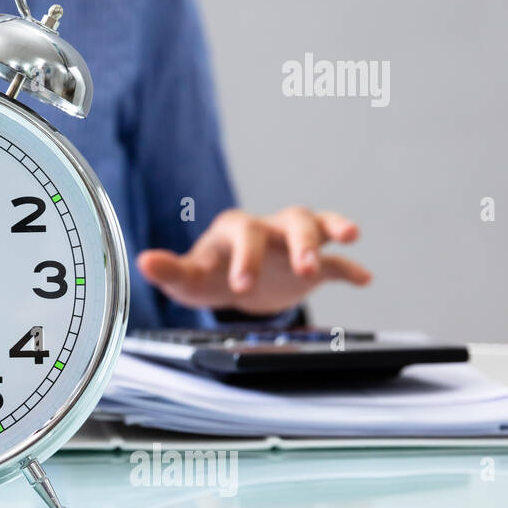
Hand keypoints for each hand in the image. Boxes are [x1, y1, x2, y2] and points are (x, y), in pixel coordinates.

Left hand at [136, 207, 371, 315]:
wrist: (231, 284)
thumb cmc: (209, 274)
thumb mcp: (189, 278)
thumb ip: (169, 270)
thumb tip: (143, 261)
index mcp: (237, 230)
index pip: (245, 234)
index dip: (247, 257)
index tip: (243, 286)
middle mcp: (269, 229)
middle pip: (290, 221)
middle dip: (298, 244)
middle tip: (302, 271)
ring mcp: (293, 243)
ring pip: (316, 226)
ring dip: (330, 233)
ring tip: (349, 240)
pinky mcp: (314, 265)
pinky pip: (336, 262)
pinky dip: (349, 267)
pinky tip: (364, 279)